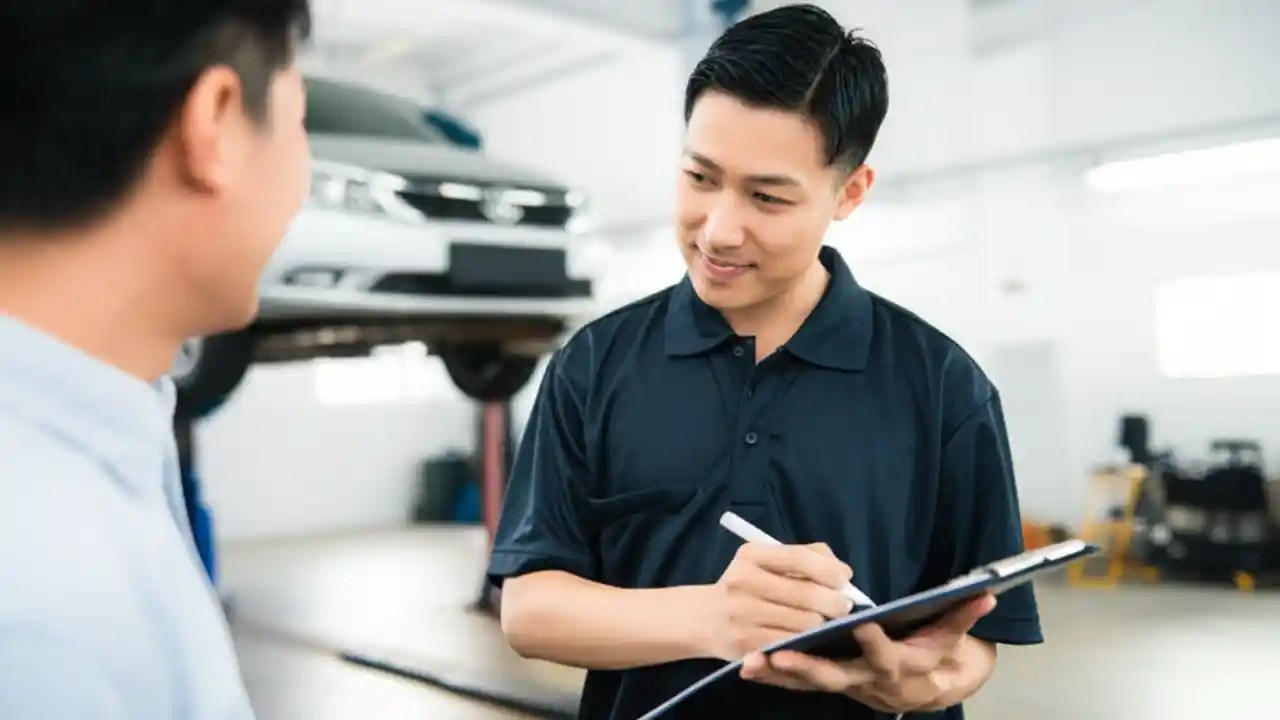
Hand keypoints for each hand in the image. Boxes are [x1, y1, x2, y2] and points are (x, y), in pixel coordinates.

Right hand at [700, 542, 855, 661]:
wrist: (705, 618)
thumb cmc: (747, 586)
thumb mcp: (766, 561)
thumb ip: (806, 556)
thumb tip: (844, 573)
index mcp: (750, 555)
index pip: (800, 558)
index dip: (829, 570)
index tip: (843, 580)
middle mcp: (743, 581)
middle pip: (806, 593)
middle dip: (834, 602)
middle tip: (843, 607)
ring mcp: (742, 614)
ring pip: (805, 622)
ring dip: (821, 624)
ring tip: (821, 622)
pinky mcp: (746, 644)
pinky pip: (793, 643)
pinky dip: (806, 642)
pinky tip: (806, 638)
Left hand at [739, 593, 996, 712]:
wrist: (926, 690)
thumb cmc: (935, 656)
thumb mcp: (951, 636)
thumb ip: (963, 615)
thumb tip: (985, 593)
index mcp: (900, 666)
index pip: (886, 656)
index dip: (875, 643)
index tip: (861, 625)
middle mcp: (869, 681)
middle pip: (836, 677)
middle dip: (807, 667)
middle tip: (780, 655)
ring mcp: (847, 685)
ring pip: (811, 682)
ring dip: (780, 674)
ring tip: (750, 663)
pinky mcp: (830, 683)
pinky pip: (798, 683)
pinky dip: (774, 677)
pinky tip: (747, 667)